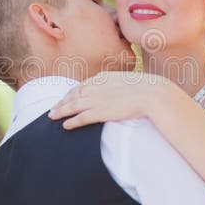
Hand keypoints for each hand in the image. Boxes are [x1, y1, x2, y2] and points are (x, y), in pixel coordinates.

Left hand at [48, 71, 172, 128]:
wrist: (152, 94)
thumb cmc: (146, 88)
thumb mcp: (128, 81)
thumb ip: (118, 84)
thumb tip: (120, 89)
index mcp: (103, 78)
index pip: (81, 85)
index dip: (71, 93)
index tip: (65, 98)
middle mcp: (96, 88)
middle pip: (73, 95)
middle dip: (62, 102)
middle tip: (53, 109)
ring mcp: (97, 100)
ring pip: (72, 106)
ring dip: (61, 111)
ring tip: (52, 116)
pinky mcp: (100, 113)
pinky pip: (81, 118)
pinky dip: (71, 122)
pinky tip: (65, 126)